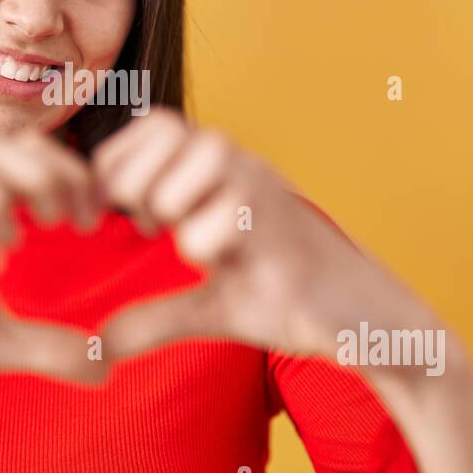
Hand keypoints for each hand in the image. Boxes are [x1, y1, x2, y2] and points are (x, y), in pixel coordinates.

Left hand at [91, 108, 439, 364]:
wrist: (372, 323)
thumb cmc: (293, 300)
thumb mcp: (212, 308)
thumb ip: (156, 316)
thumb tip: (100, 344)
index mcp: (222, 178)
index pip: (154, 128)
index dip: (113, 165)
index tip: (101, 217)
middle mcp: (246, 172)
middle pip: (171, 128)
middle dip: (137, 181)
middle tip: (146, 229)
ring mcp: (273, 196)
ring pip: (207, 153)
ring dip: (174, 201)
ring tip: (184, 243)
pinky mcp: (291, 232)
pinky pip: (235, 214)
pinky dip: (208, 242)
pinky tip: (223, 266)